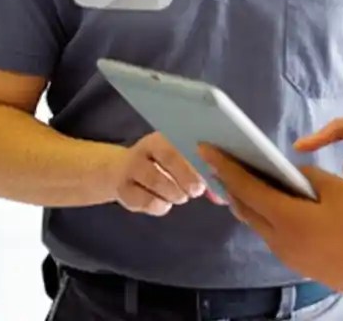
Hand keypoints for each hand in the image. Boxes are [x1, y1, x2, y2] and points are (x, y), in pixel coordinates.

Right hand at [109, 132, 225, 215]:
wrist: (120, 172)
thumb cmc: (162, 166)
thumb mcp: (179, 160)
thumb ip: (200, 171)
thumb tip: (223, 193)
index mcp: (164, 135)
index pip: (184, 140)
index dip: (199, 156)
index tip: (211, 169)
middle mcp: (145, 147)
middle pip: (170, 157)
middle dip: (188, 176)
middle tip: (197, 190)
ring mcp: (130, 168)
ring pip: (158, 181)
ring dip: (175, 193)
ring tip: (181, 195)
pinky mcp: (122, 190)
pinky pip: (147, 201)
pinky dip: (161, 205)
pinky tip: (164, 202)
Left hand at [197, 145, 342, 299]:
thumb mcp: (341, 189)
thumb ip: (310, 177)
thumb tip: (292, 176)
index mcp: (286, 218)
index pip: (245, 186)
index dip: (224, 165)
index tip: (206, 148)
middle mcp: (279, 239)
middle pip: (245, 208)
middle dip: (230, 184)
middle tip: (220, 162)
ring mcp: (288, 255)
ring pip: (258, 224)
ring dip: (248, 202)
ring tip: (245, 181)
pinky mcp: (299, 264)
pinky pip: (273, 235)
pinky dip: (266, 216)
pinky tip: (277, 206)